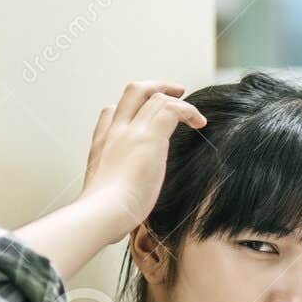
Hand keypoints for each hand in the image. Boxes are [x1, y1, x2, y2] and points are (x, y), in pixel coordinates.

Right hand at [79, 80, 206, 243]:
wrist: (102, 212)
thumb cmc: (105, 215)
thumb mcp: (106, 196)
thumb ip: (116, 190)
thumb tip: (125, 208)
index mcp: (101, 144)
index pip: (110, 112)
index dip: (129, 110)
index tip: (145, 117)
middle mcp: (114, 131)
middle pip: (132, 92)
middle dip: (154, 86)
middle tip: (174, 91)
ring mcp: (129, 130)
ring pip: (153, 96)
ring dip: (177, 98)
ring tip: (195, 113)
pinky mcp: (148, 136)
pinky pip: (172, 109)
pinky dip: (189, 111)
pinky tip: (200, 123)